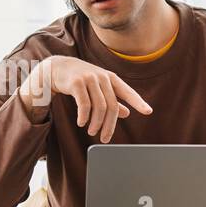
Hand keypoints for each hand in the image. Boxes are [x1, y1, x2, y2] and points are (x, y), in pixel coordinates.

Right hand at [18, 56, 151, 141]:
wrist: (57, 68)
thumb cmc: (80, 80)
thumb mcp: (98, 88)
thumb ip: (112, 99)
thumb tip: (127, 113)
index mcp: (111, 79)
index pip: (128, 91)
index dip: (138, 102)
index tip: (148, 111)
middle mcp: (102, 77)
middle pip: (112, 106)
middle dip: (109, 125)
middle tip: (104, 138)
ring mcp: (89, 79)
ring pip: (99, 107)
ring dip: (96, 123)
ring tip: (91, 131)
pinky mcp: (76, 83)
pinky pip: (84, 104)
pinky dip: (84, 117)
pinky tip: (82, 123)